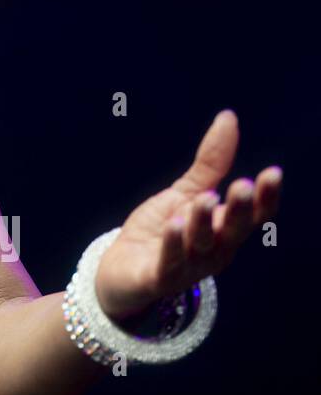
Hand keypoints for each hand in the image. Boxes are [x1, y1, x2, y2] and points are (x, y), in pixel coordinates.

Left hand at [93, 110, 281, 321]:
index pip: (253, 216)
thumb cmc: (162, 230)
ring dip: (204, 222)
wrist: (121, 269)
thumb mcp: (186, 192)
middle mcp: (213, 250)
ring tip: (204, 198)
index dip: (266, 198)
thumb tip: (228, 117)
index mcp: (223, 229)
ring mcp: (188, 267)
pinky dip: (173, 244)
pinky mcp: (159, 277)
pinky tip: (174, 224)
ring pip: (200, 244)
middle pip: (233, 231)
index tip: (273, 173)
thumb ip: (210, 163)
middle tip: (243, 185)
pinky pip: (169, 262)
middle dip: (240, 209)